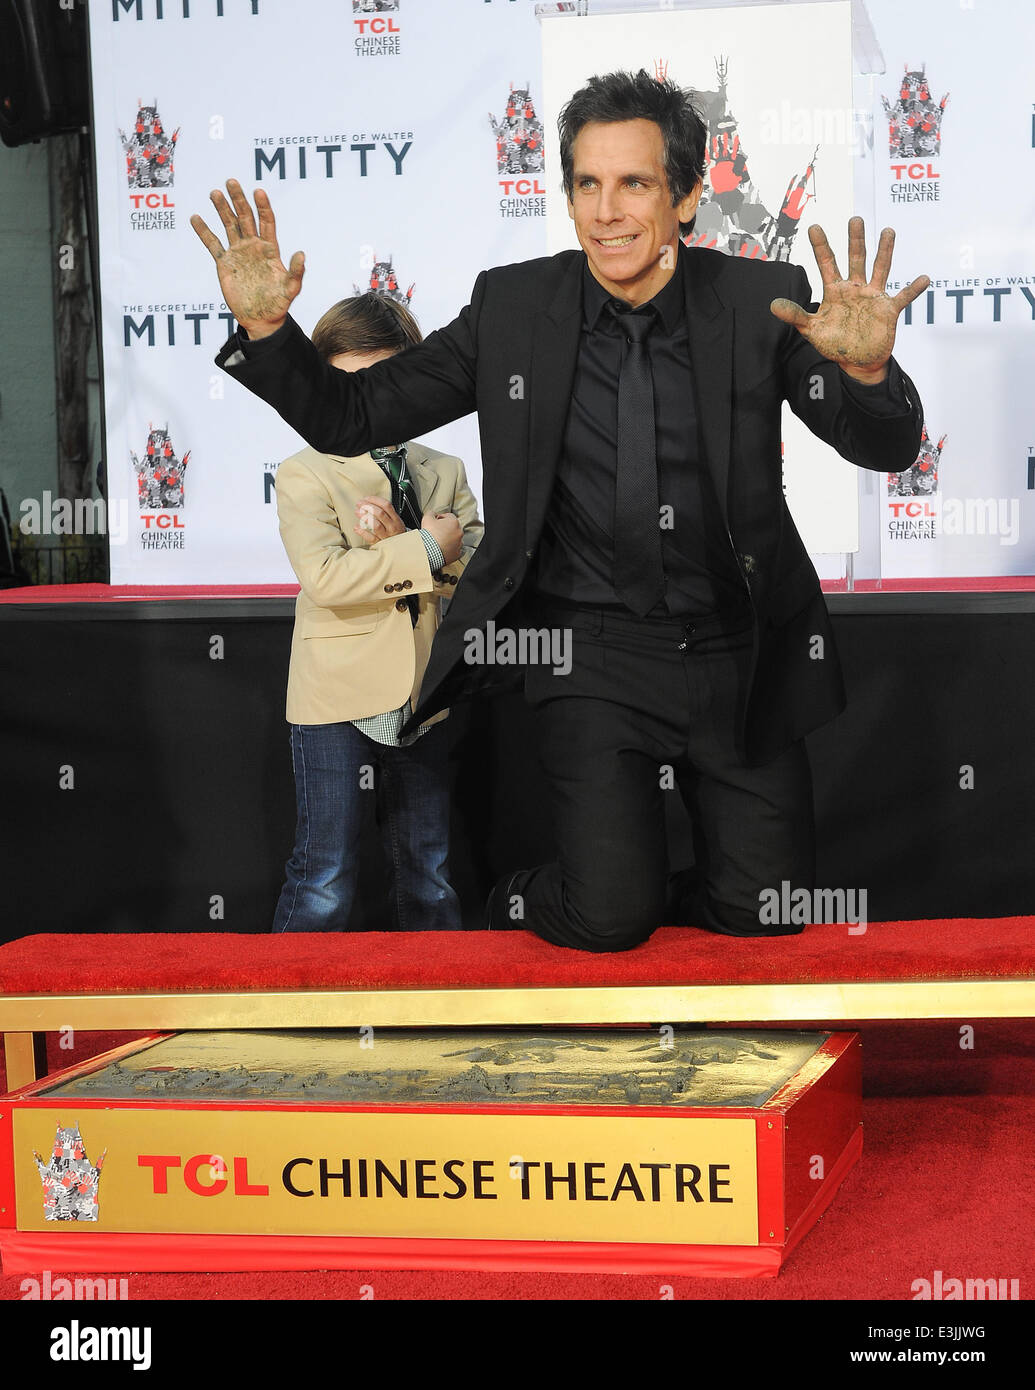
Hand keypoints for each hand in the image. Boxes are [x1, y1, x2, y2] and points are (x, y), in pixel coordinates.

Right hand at [189, 179, 304, 339]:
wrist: (261, 319)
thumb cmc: (279, 304)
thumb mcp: (291, 290)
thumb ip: (296, 272)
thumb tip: (302, 254)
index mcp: (270, 249)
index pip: (266, 222)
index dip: (263, 207)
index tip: (258, 191)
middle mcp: (253, 246)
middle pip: (245, 217)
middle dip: (239, 199)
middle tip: (231, 181)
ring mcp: (238, 253)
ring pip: (229, 225)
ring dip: (222, 209)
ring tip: (214, 193)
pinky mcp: (224, 263)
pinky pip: (213, 244)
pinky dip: (204, 232)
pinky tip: (196, 218)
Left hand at [354, 496, 404, 541]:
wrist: (401, 547)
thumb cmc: (395, 532)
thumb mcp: (396, 520)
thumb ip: (386, 512)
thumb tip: (370, 502)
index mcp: (396, 519)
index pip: (386, 505)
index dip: (375, 500)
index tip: (367, 498)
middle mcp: (392, 527)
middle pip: (380, 513)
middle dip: (368, 506)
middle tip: (359, 504)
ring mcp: (386, 536)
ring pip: (376, 525)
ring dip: (365, 517)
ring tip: (357, 512)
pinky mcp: (379, 544)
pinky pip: (371, 538)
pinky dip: (363, 532)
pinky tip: (357, 527)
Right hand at [422, 510, 462, 565]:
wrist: (428, 552)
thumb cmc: (428, 535)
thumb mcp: (427, 518)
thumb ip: (431, 513)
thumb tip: (433, 513)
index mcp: (454, 522)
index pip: (449, 516)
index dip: (441, 518)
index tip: (435, 522)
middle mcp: (459, 532)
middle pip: (453, 528)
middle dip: (445, 529)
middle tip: (436, 532)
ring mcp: (459, 544)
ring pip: (454, 539)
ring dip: (448, 539)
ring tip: (438, 541)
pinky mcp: (457, 554)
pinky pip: (454, 550)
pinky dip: (449, 549)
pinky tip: (441, 549)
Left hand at [770, 217, 929, 383]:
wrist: (857, 361)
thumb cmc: (835, 343)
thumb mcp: (812, 330)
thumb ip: (795, 315)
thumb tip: (772, 305)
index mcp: (835, 291)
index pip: (826, 263)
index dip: (820, 246)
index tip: (814, 227)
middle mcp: (855, 288)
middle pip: (855, 258)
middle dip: (855, 240)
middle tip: (855, 219)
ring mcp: (873, 296)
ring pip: (880, 268)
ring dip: (885, 251)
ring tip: (888, 231)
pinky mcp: (889, 310)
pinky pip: (903, 297)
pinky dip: (913, 289)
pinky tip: (923, 278)